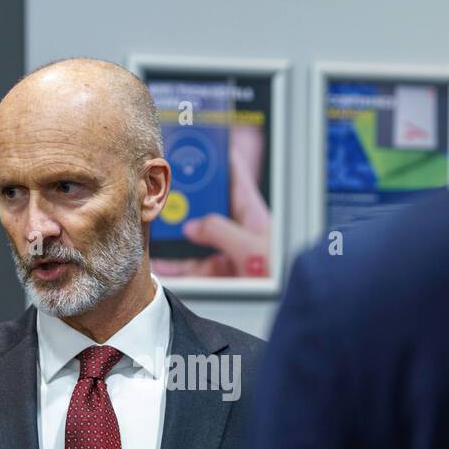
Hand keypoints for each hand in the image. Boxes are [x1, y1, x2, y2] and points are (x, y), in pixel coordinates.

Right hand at [152, 127, 270, 277]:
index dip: (223, 160)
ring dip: (177, 239)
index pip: (237, 179)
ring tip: (156, 230)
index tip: (207, 143)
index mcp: (254, 215)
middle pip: (210, 210)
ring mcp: (232, 253)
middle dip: (188, 203)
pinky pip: (197, 269)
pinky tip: (163, 265)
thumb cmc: (282, 272)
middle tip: (164, 191)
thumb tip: (192, 227)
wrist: (292, 305)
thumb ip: (218, 232)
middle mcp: (242, 231)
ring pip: (199, 242)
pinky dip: (178, 268)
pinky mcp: (225, 276)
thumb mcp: (251, 247)